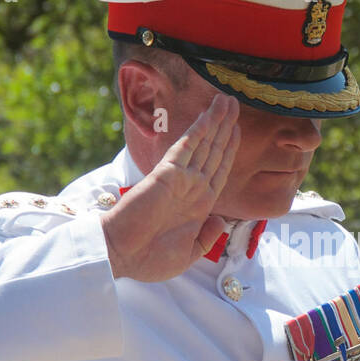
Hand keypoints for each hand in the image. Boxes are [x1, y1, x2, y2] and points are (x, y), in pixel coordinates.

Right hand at [99, 94, 240, 281]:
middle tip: (234, 103)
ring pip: (204, 144)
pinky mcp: (166, 173)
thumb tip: (221, 220)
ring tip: (227, 100)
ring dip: (216, 122)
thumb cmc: (149, 260)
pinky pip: (186, 147)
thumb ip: (206, 237)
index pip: (219, 170)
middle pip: (214, 151)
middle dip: (226, 127)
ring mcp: (181, 179)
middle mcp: (192, 188)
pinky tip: (209, 115)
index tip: (237, 130)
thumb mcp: (188, 254)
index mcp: (199, 205)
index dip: (229, 149)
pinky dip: (198, 131)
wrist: (123, 257)